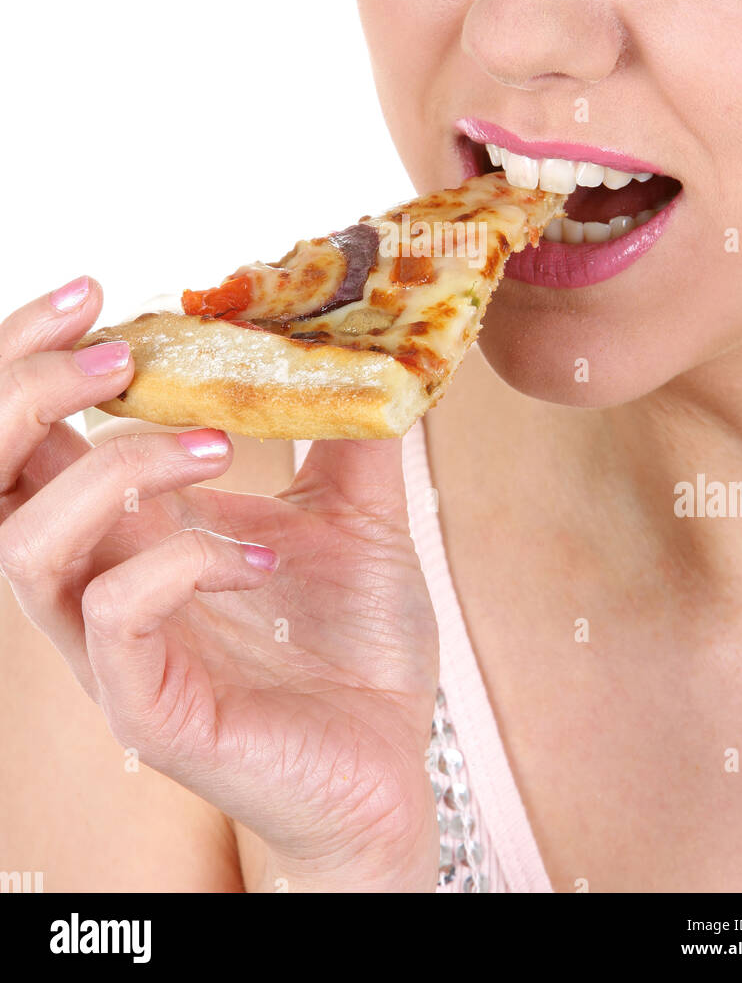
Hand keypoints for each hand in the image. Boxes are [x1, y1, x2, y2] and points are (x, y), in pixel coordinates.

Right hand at [0, 278, 439, 891]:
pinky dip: (179, 563)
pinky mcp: (149, 708)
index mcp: (131, 529)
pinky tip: (258, 559)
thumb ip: (349, 429)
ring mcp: (115, 651)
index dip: (33, 358)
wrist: (387, 766)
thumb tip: (367, 336)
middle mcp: (101, 581)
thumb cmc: (354, 647)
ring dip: (113, 471)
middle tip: (117, 350)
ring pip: (28, 545)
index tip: (93, 292)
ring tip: (213, 446)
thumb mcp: (358, 513)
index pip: (32, 434)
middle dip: (27, 392)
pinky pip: (112, 620)